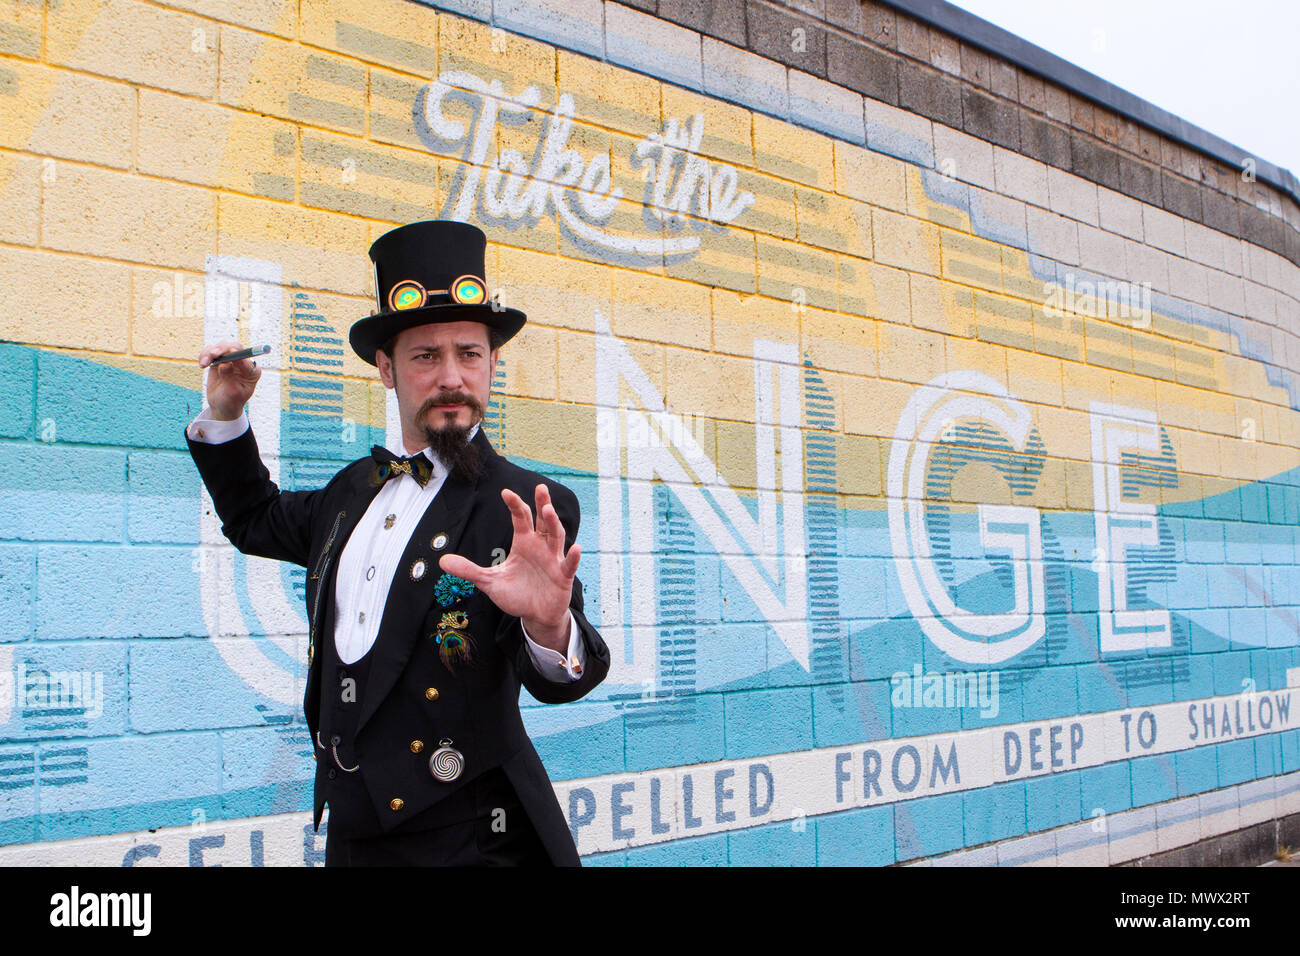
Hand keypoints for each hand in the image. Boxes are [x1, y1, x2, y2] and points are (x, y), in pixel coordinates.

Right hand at [198, 340, 261, 420]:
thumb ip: (230, 378)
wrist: (222, 405)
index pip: (246, 358)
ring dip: (211, 352)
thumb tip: (225, 364)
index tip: (230, 353)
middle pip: (235, 347)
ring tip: (204, 364)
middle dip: (223, 349)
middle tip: (213, 354)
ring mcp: (230, 359)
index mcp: (252, 371)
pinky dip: (205, 355)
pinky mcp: (219, 359)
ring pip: (222, 346)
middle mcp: (243, 363)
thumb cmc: (231, 401)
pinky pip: (211, 350)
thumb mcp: (232, 393)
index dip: (238, 355)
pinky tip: (202, 364)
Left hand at [438, 484, 579, 652]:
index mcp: (523, 543)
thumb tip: (442, 562)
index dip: (515, 505)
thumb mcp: (489, 582)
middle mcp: (540, 547)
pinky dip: (573, 557)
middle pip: (542, 521)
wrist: (535, 615)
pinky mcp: (563, 577)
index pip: (520, 518)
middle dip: (542, 504)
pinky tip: (576, 548)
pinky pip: (569, 565)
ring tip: (548, 510)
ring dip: (553, 523)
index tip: (505, 493)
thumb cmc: (516, 594)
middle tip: (540, 488)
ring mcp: (554, 560)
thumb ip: (468, 570)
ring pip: (556, 537)